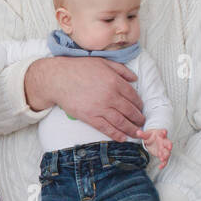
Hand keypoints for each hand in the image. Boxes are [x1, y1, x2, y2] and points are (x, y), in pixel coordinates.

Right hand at [28, 56, 142, 140]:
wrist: (58, 78)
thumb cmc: (79, 68)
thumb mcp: (103, 62)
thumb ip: (121, 69)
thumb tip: (134, 78)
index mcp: (115, 82)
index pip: (133, 96)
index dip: (139, 105)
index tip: (141, 109)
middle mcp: (110, 96)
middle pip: (130, 111)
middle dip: (138, 119)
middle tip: (142, 123)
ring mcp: (100, 108)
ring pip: (121, 122)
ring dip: (131, 129)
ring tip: (137, 133)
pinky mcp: (90, 117)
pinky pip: (107, 128)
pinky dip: (116, 134)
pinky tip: (123, 138)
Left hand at [137, 128, 171, 167]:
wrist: (152, 140)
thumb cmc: (150, 136)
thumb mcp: (146, 134)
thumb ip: (142, 134)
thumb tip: (137, 132)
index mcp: (160, 134)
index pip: (163, 132)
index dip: (164, 132)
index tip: (164, 133)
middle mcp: (164, 141)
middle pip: (168, 143)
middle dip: (169, 145)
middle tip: (169, 148)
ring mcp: (164, 149)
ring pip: (167, 152)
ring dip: (165, 155)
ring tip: (162, 159)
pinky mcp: (162, 155)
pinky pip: (165, 160)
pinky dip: (163, 164)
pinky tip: (160, 167)